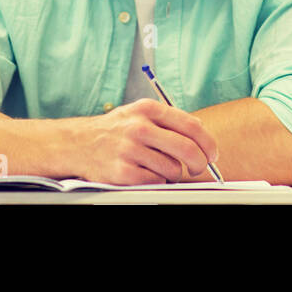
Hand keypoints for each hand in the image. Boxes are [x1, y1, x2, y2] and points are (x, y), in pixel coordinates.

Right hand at [74, 98, 218, 184]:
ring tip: (159, 167)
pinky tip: (145, 173)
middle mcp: (139, 127)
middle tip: (199, 168)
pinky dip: (157, 181)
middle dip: (200, 163)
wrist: (78, 144)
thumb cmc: (115, 130)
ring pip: (173, 169)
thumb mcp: (138, 113)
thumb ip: (168, 120)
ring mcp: (130, 150)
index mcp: (148, 109)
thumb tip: (201, 133)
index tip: (213, 154)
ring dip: (173, 173)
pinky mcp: (123, 172)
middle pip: (187, 149)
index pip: (191, 126)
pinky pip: (156, 181)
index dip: (208, 143)